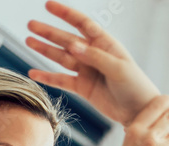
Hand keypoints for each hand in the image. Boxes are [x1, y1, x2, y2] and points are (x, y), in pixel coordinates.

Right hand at [26, 1, 158, 125]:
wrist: (140, 112)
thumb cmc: (136, 87)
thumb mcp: (118, 69)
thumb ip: (95, 57)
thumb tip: (72, 45)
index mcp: (105, 44)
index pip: (82, 24)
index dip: (66, 13)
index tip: (48, 5)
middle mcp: (93, 55)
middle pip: (67, 39)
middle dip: (49, 32)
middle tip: (31, 24)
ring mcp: (87, 71)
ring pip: (61, 57)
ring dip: (45, 49)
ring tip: (28, 41)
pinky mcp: (83, 88)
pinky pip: (62, 80)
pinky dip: (48, 77)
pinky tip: (34, 73)